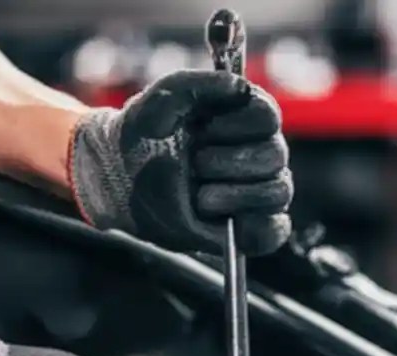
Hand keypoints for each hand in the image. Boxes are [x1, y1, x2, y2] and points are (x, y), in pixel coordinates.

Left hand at [68, 69, 292, 256]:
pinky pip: (276, 229)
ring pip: (277, 191)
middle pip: (275, 155)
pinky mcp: (252, 225)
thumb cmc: (140, 138)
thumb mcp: (156, 105)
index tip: (202, 129)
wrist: (119, 183)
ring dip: (234, 195)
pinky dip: (259, 228)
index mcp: (241, 116)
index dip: (238, 125)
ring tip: (200, 197)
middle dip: (229, 162)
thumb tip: (238, 86)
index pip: (268, 116)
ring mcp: (258, 188)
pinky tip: (231, 223)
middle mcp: (257, 150)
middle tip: (195, 165)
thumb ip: (193, 85)